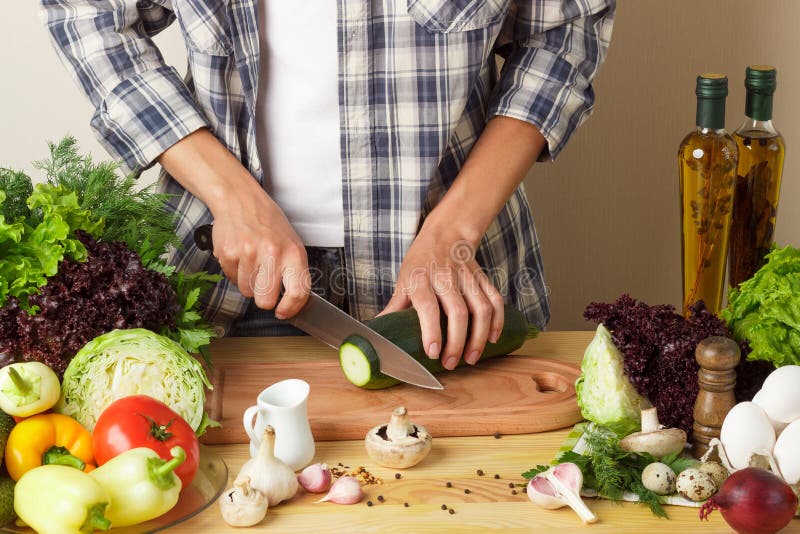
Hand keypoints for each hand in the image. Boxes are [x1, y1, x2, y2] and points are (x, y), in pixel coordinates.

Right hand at [210, 191, 309, 318]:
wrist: (240, 199)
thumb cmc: (268, 223)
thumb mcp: (291, 242)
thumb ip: (293, 270)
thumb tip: (293, 301)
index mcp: (293, 252)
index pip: (297, 291)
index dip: (290, 308)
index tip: (283, 312)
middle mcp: (272, 253)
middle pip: (265, 301)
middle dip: (263, 298)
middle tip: (263, 284)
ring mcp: (249, 254)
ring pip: (246, 292)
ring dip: (247, 282)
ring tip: (251, 260)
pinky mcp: (228, 254)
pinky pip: (231, 279)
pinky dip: (234, 271)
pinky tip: (239, 254)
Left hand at [380, 223, 504, 369]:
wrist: (446, 234)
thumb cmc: (420, 262)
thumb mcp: (403, 281)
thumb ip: (394, 308)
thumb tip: (376, 333)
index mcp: (421, 278)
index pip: (428, 306)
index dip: (431, 330)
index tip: (433, 352)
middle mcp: (445, 276)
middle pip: (457, 311)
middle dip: (457, 342)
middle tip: (451, 363)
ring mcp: (467, 276)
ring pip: (481, 308)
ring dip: (479, 337)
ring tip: (472, 357)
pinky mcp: (482, 277)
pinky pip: (495, 300)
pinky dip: (497, 321)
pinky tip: (493, 339)